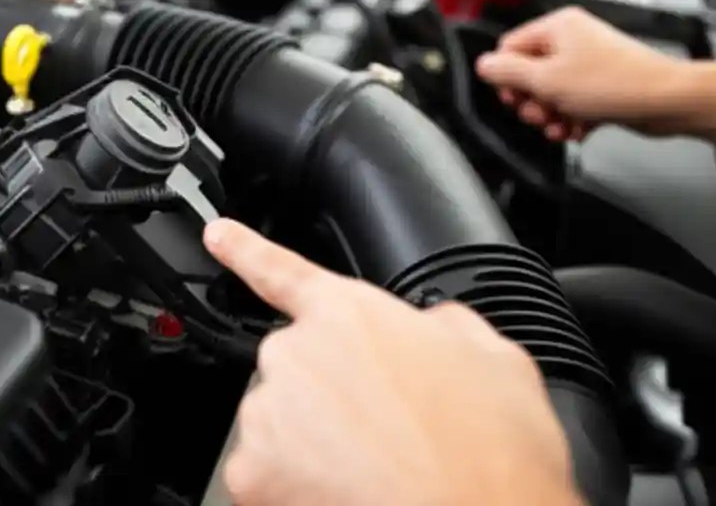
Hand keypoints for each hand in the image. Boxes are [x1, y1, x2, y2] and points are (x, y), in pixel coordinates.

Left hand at [204, 219, 579, 505]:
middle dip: (331, 395)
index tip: (217, 235)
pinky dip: (295, 490)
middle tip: (386, 429)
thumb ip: (445, 327)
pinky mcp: (251, 474)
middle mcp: (295, 354)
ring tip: (376, 468)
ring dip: (313, 446)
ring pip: (279, 426)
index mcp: (348, 314)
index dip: (244, 249)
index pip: (281, 269)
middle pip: (296, 368)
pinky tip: (346, 495)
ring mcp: (267, 416)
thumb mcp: (497, 360)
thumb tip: (434, 327)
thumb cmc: (490, 457)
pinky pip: (264, 477)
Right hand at [476, 7, 689, 140]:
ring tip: (560, 126)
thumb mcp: (547, 80)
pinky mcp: (602, 85)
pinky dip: (570, 119)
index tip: (515, 98)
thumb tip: (483, 65)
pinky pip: (572, 102)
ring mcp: (588, 62)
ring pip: (550, 92)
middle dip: (532, 101)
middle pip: (528, 73)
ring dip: (550, 115)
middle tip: (541, 114)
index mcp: (557, 27)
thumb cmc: (615, 84)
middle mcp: (572, 40)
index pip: (510, 48)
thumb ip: (508, 72)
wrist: (666, 101)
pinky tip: (576, 130)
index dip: (506, 77)